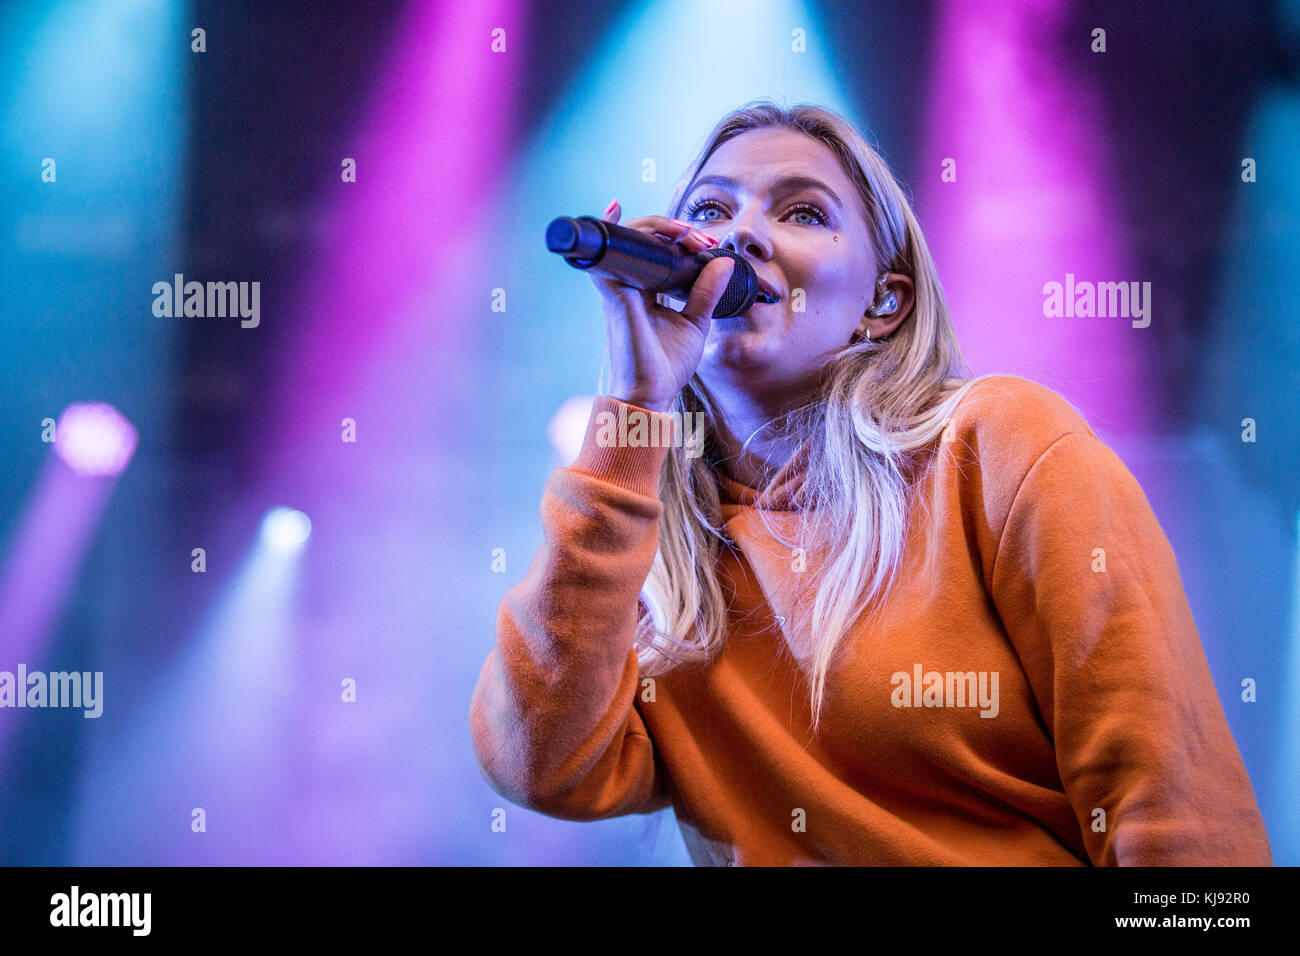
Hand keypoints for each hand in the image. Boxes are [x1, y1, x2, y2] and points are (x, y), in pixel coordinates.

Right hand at [589, 200, 734, 411]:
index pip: (652, 251)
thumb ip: (707, 292)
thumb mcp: (695, 323)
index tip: (702, 240)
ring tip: (685, 233)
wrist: (650, 394)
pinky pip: (610, 254)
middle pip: (640, 239)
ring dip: (655, 226)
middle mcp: (628, 286)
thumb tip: (725, 263)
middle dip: (671, 228)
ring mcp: (618, 289)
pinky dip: (618, 231)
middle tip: (700, 239)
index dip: (673, 236)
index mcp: (644, 292)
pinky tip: (621, 211)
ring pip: (625, 238)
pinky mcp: (615, 295)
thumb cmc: (666, 365)